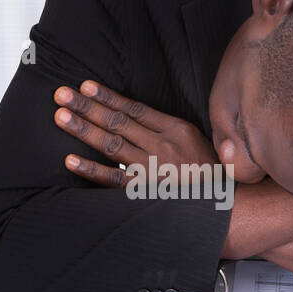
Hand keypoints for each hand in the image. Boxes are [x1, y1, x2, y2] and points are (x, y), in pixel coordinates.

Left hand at [53, 80, 218, 186]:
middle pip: (118, 121)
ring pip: (112, 144)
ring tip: (61, 116)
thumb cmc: (213, 174)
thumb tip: (137, 117)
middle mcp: (163, 145)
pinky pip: (114, 179)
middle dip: (87, 106)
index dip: (108, 96)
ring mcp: (154, 169)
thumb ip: (168, 129)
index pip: (135, 108)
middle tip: (62, 94)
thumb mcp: (197, 141)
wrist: (231, 206)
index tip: (87, 85)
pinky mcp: (147, 192)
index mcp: (176, 129)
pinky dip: (91, 170)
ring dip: (84, 129)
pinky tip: (71, 160)